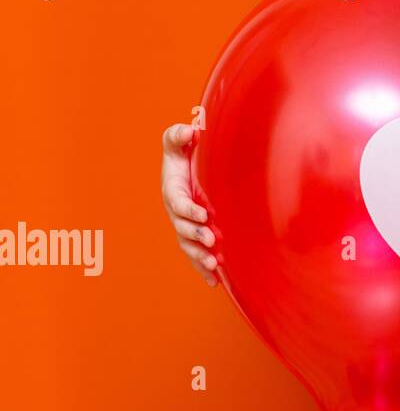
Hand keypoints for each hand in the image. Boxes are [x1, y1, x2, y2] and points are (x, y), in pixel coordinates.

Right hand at [160, 123, 219, 286]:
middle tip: (210, 242)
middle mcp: (178, 212)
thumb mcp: (178, 142)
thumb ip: (178, 135)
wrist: (189, 167)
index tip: (202, 214)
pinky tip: (214, 280)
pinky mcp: (197, 234)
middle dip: (195, 236)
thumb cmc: (183, 154)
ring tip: (213, 265)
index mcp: (173, 191)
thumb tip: (186, 130)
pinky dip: (203, 268)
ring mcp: (187, 225)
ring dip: (199, 256)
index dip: (188, 210)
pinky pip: (197, 253)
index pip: (178, 203)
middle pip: (183, 229)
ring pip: (189, 245)